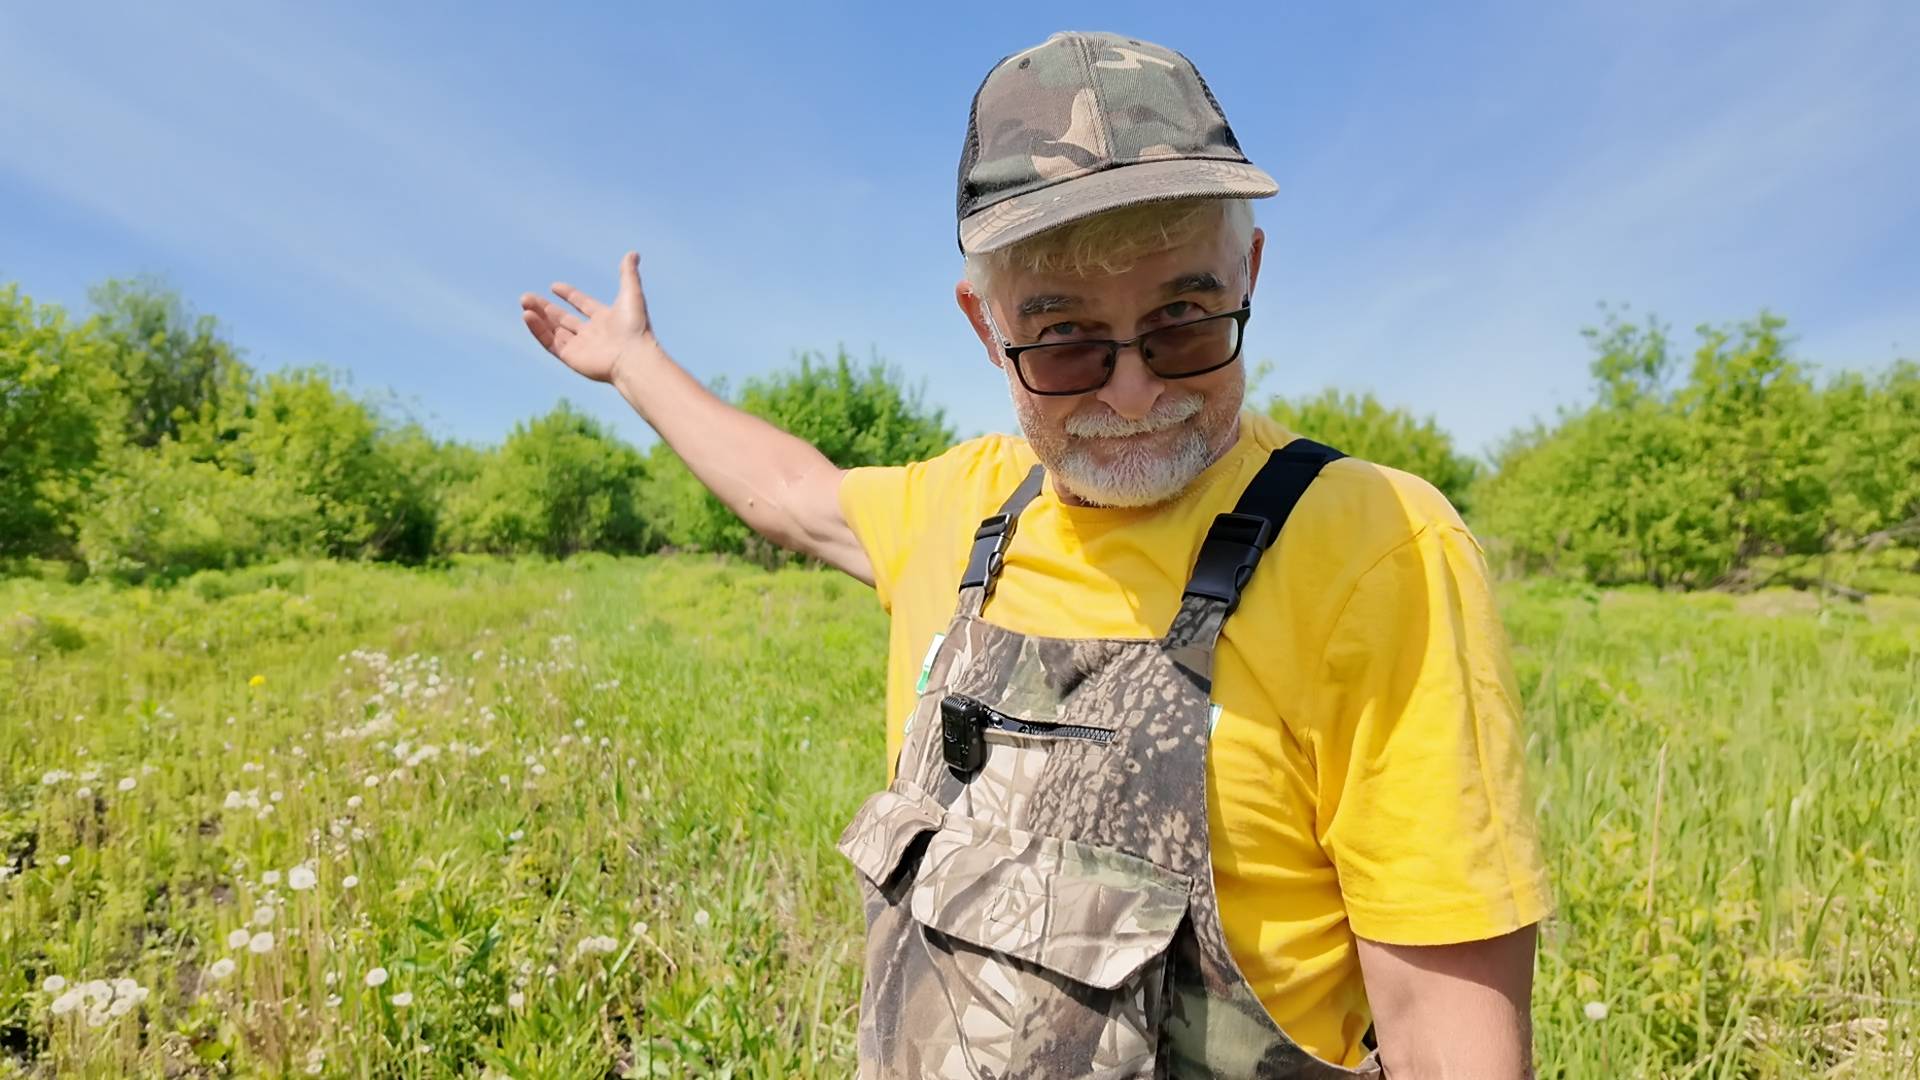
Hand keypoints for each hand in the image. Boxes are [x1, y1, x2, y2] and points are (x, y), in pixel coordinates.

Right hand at [519, 251, 653, 383]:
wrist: (633, 356)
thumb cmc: (634, 326)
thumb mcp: (631, 293)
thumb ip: (628, 273)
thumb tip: (633, 253)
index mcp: (606, 319)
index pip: (583, 304)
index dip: (569, 295)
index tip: (554, 286)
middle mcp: (592, 334)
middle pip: (563, 319)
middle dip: (545, 307)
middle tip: (526, 297)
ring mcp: (581, 347)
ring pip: (554, 330)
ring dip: (538, 316)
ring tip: (524, 302)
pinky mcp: (571, 358)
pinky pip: (550, 343)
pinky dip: (538, 330)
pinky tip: (527, 315)